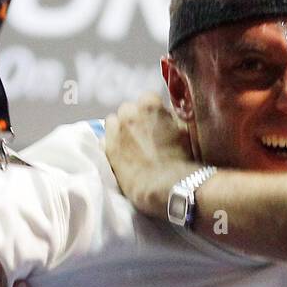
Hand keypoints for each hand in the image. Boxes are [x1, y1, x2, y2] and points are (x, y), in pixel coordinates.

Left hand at [104, 93, 194, 217]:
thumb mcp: (183, 129)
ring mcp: (116, 132)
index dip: (153, 113)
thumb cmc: (182, 159)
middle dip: (134, 120)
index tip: (157, 124)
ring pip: (112, 122)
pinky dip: (111, 146)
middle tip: (145, 137)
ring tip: (131, 146)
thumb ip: (171, 117)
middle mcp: (129, 113)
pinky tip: (122, 156)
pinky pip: (103, 141)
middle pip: (128, 110)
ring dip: (120, 130)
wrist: (170, 186)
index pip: (148, 99)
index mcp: (149, 104)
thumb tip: (165, 115)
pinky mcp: (108, 150)